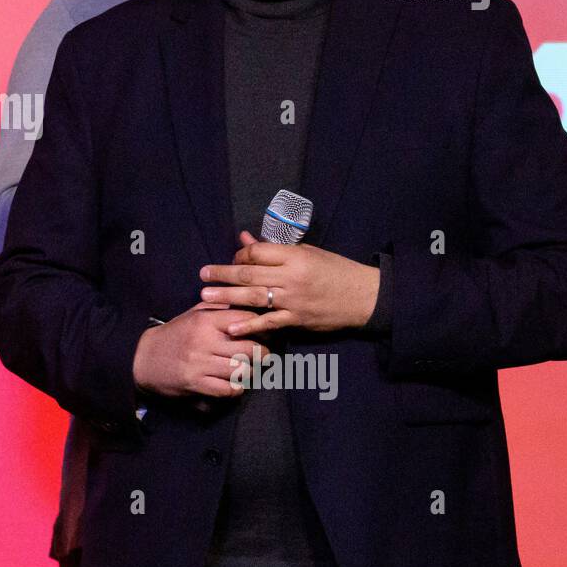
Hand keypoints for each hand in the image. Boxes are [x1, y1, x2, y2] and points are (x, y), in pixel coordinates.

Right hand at [132, 302, 271, 399]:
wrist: (143, 358)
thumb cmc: (174, 335)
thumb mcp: (193, 314)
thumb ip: (219, 308)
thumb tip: (247, 304)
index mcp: (205, 320)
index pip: (247, 320)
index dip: (261, 327)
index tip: (264, 333)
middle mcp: (204, 341)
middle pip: (251, 348)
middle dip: (263, 353)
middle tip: (263, 355)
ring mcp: (200, 363)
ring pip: (243, 370)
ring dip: (250, 373)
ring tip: (248, 370)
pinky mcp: (195, 383)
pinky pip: (228, 389)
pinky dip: (236, 389)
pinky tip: (234, 384)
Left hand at [199, 230, 379, 334]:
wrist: (364, 296)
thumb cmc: (334, 270)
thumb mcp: (306, 252)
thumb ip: (273, 249)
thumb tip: (244, 238)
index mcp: (294, 256)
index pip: (257, 253)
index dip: (240, 255)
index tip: (232, 259)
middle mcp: (292, 277)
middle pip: (250, 274)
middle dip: (223, 274)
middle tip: (202, 274)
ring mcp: (294, 300)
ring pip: (254, 296)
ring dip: (227, 296)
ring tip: (205, 296)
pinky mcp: (298, 319)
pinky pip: (269, 322)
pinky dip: (249, 325)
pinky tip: (231, 327)